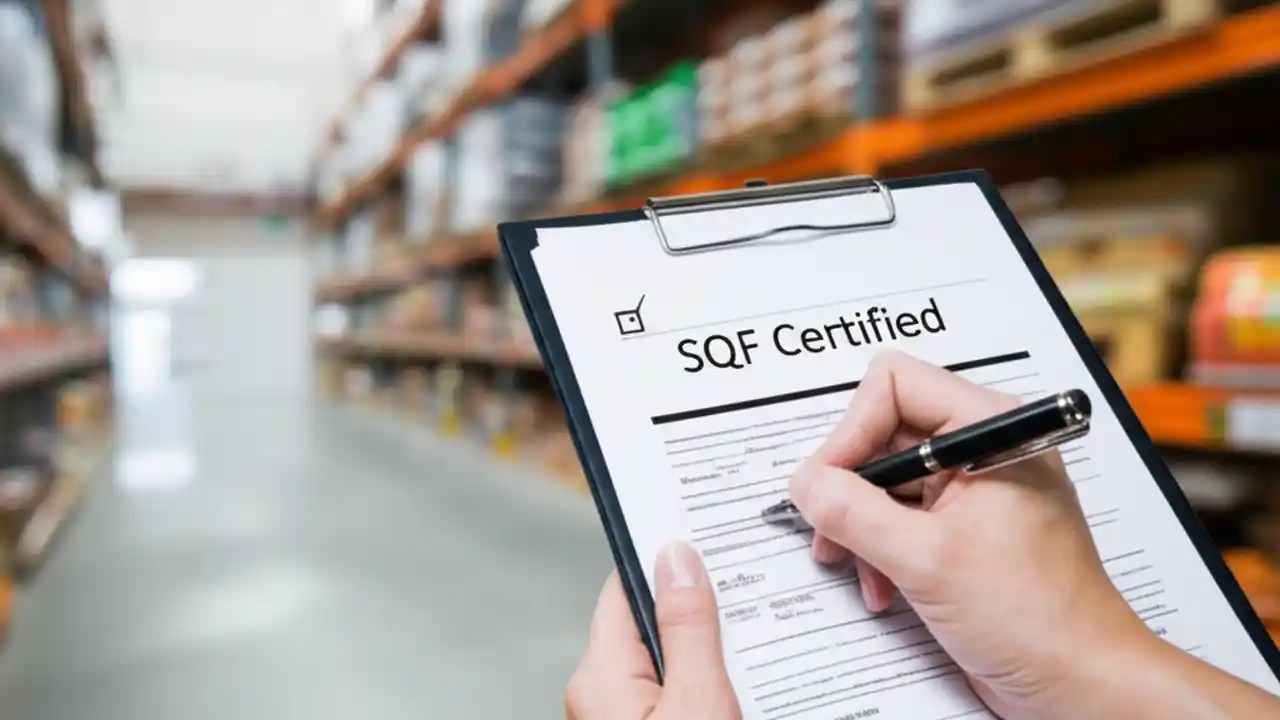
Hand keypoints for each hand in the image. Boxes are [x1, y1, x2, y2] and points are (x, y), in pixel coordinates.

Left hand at [565, 542, 740, 719]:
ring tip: (755, 641)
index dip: (667, 563)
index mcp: (601, 675)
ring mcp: (619, 717)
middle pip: (648, 626)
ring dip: (706, 653)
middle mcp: (599, 694)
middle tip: (748, 597)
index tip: (708, 545)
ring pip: (665, 663)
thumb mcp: (697, 702)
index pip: (626, 589)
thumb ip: (688, 630)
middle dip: (696, 610)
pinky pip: (671, 695)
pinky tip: (739, 686)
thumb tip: (677, 560)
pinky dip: (702, 686)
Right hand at [789, 350, 1148, 717]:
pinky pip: (900, 516)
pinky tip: (882, 585)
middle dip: (850, 487)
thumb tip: (806, 483)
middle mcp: (982, 448)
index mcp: (990, 429)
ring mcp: (973, 489)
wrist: (1080, 682)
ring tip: (854, 565)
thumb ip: (853, 513)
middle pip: (882, 433)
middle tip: (829, 528)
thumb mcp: (927, 560)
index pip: (894, 386)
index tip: (827, 482)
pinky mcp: (963, 528)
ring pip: (884, 479)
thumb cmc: (1041, 618)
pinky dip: (879, 548)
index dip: (851, 432)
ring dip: (859, 526)